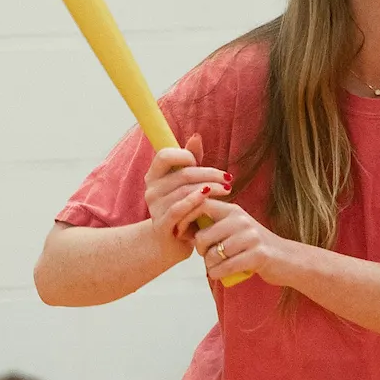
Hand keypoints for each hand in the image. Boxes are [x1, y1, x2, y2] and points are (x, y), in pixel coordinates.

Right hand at [142, 133, 229, 250]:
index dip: (185, 155)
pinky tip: (209, 199)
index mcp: (154, 176)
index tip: (201, 163)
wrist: (171, 242)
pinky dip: (196, 202)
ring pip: (185, 191)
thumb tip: (196, 137)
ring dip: (210, 189)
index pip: (165, 155)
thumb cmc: (183, 208)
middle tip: (228, 178)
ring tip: (226, 190)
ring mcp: (155, 208)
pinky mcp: (162, 224)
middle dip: (209, 174)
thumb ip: (190, 161)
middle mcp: (151, 190)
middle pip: (183, 174)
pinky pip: (179, 209)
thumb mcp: (186, 183)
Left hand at [189, 200, 301, 287]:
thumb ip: (214, 223)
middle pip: (203, 236)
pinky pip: (225, 267)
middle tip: (208, 257)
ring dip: (209, 266)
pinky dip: (218, 274)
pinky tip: (220, 274)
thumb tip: (182, 224)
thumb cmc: (254, 246)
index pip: (201, 205)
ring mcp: (250, 237)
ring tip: (216, 267)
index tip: (181, 232)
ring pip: (211, 255)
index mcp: (233, 210)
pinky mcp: (257, 255)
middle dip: (199, 250)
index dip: (185, 218)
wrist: (286, 259)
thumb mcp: (236, 228)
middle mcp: (241, 220)